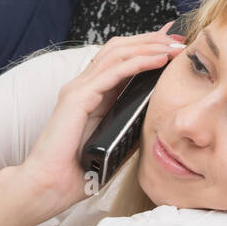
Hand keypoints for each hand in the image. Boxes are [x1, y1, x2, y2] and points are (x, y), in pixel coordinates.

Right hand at [17, 23, 187, 217]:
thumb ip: (130, 127)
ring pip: (117, 53)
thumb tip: (156, 118)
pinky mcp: (77, 97)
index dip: (146, 48)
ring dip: (149, 46)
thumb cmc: (76, 172)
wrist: (48, 186)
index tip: (172, 45)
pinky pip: (114, 71)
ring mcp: (78, 89)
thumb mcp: (114, 145)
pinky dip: (139, 62)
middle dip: (151, 40)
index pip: (119, 59)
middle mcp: (82, 86)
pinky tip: (160, 60)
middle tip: (178, 39)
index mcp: (90, 96)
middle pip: (119, 48)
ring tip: (174, 46)